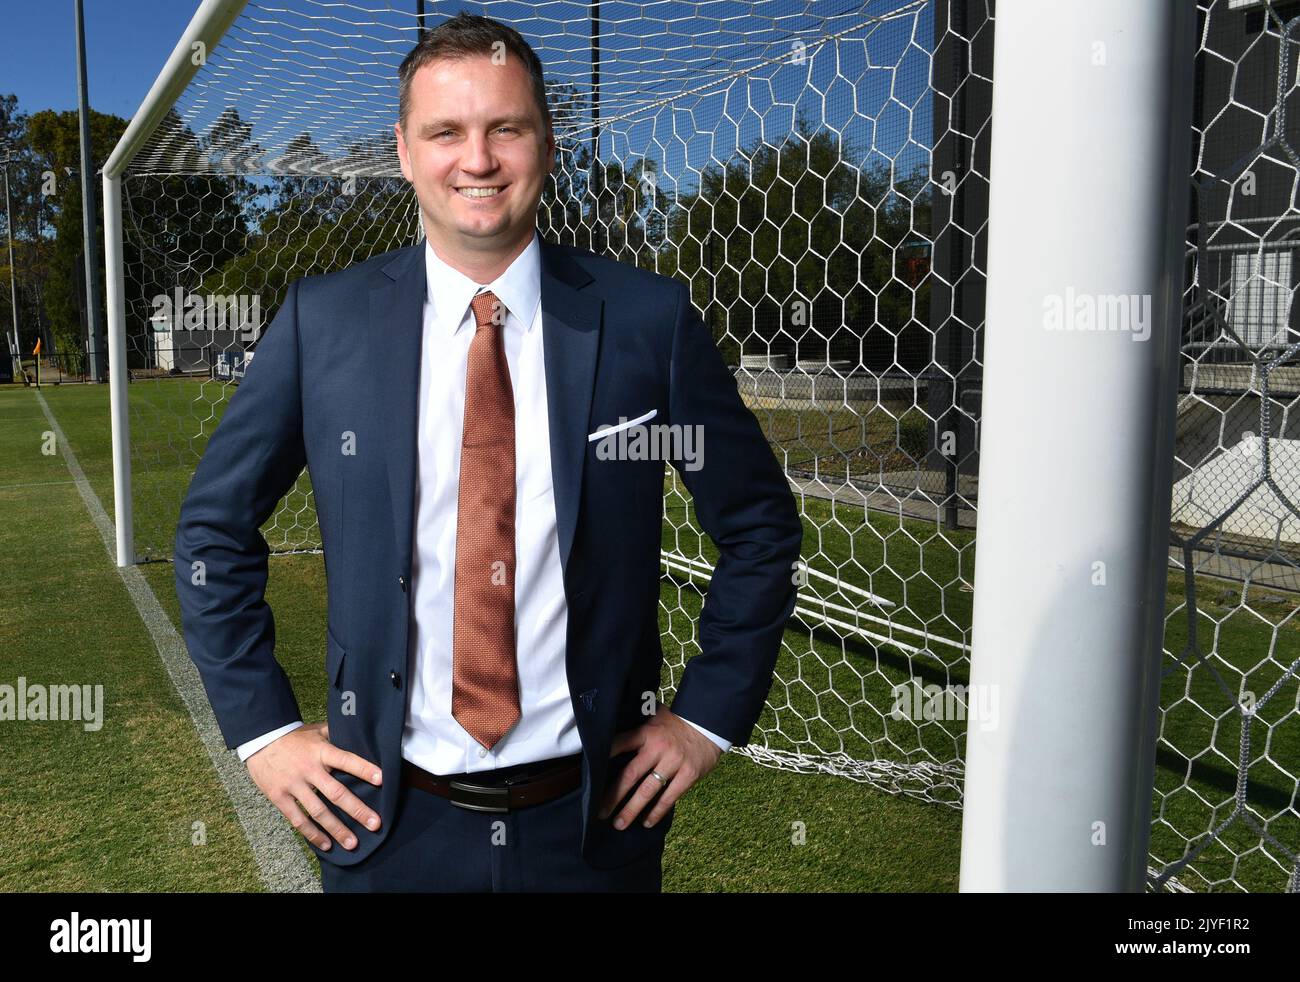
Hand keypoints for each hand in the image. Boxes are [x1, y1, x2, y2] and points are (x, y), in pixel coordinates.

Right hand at [245, 721, 382, 851]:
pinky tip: (326, 844)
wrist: (259, 739)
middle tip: (375, 824)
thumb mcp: (316, 730)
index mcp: (321, 751)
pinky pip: (298, 819)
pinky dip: (312, 834)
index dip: (364, 769)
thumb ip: (337, 734)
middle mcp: (309, 769)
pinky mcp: (279, 797)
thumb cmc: (294, 737)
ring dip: (337, 829)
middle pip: (336, 793)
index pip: (347, 760)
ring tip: (352, 843)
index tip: (382, 780)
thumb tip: (361, 735)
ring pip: (318, 811)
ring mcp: (293, 785)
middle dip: (357, 810)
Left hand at [598, 705, 722, 829]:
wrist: (710, 724)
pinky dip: (657, 811)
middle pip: (630, 775)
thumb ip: (637, 722)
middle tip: (600, 812)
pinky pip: (669, 797)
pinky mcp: (688, 775)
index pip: (620, 743)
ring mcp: (673, 762)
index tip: (590, 773)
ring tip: (619, 824)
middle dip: (613, 795)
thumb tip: (614, 722)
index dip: (604, 756)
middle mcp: (658, 748)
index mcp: (646, 732)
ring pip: (648, 790)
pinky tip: (646, 822)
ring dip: (632, 809)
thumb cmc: (677, 722)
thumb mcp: (656, 715)